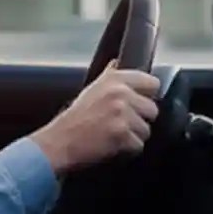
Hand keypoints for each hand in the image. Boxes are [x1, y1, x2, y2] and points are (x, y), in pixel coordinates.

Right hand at [29, 63, 160, 175]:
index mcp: (115, 80)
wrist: (60, 141)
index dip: (147, 96)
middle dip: (140, 120)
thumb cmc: (75, 118)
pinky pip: (138, 145)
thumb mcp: (91, 89)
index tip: (138, 103)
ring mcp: (122, 114)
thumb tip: (118, 63)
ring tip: (114, 135)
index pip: (152, 83)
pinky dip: (127, 150)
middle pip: (152, 109)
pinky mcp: (122, 134)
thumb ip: (109, 76)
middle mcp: (120, 93)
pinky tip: (112, 145)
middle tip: (120, 124)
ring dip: (133, 136)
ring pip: (146, 130)